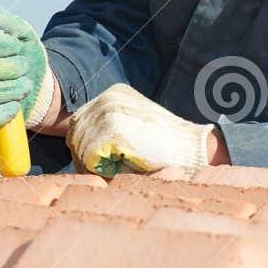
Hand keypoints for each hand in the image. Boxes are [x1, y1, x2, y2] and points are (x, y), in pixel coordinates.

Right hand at [0, 3, 55, 134]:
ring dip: (10, 90)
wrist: (32, 84)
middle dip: (9, 68)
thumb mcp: (17, 31)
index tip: (16, 46)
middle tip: (23, 67)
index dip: (0, 44)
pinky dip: (1, 114)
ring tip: (23, 85)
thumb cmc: (20, 54)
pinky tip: (13, 106)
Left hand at [68, 83, 214, 176]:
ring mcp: (109, 109)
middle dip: (84, 156)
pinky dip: (101, 169)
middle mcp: (108, 96)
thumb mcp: (132, 131)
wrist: (192, 149)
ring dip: (92, 164)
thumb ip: (104, 133)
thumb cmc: (164, 148)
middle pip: (74, 132)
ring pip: (79, 145)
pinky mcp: (113, 126)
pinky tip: (122, 169)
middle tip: (104, 173)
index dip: (83, 146)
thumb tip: (76, 151)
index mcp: (113, 94)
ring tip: (116, 172)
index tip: (100, 164)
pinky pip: (89, 155)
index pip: (79, 121)